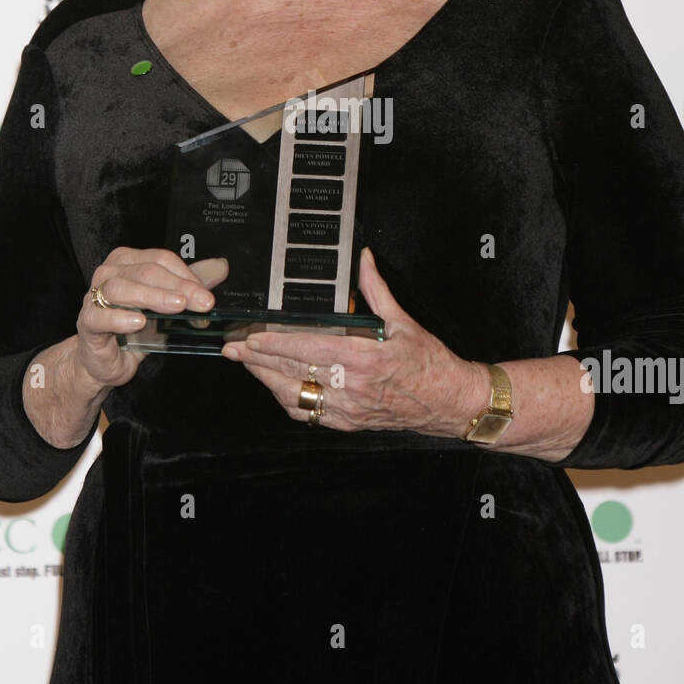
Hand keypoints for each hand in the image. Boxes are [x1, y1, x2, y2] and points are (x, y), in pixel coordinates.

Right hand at [76, 248, 228, 389]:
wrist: (105, 361)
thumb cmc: (134, 328)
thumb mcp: (166, 306)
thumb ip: (190, 285)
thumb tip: (220, 267)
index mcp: (128, 262)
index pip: (161, 260)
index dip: (186, 276)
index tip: (207, 297)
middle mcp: (109, 273)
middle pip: (145, 271)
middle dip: (177, 286)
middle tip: (202, 303)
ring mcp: (93, 297)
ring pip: (121, 288)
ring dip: (152, 296)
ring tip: (177, 307)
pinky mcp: (87, 323)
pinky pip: (100, 316)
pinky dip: (120, 317)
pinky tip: (138, 322)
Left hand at [222, 247, 485, 437]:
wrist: (450, 403)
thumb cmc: (431, 364)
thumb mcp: (404, 322)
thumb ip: (376, 290)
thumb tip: (364, 260)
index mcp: (363, 359)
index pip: (306, 350)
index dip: (273, 344)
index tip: (250, 337)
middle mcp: (350, 387)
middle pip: (292, 374)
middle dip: (257, 361)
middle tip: (232, 349)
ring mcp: (347, 409)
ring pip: (294, 397)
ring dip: (267, 381)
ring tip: (248, 365)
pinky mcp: (349, 423)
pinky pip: (309, 415)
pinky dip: (289, 400)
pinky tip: (278, 386)